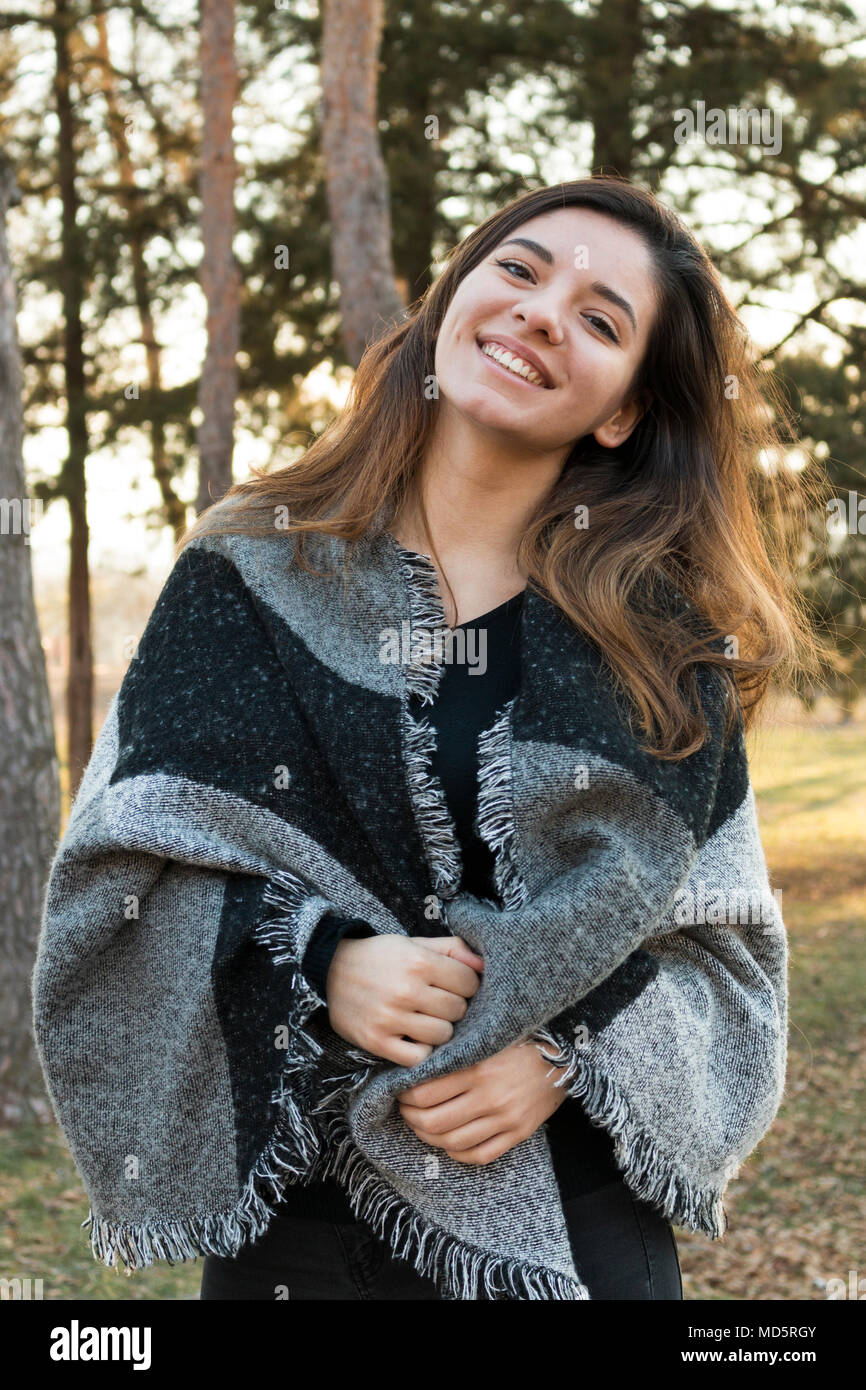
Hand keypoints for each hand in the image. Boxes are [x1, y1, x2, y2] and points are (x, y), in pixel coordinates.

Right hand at [326, 933, 483, 1066]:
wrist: (329, 972)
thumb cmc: (380, 957)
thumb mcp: (414, 943)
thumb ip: (452, 949)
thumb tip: (485, 966)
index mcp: (418, 961)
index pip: (469, 982)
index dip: (467, 985)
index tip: (454, 985)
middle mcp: (406, 990)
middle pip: (458, 1010)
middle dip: (454, 1007)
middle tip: (439, 1003)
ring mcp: (390, 1018)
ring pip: (442, 1036)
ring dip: (439, 1030)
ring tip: (427, 1020)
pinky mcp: (376, 1041)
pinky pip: (418, 1058)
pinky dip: (421, 1051)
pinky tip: (414, 1038)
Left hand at [396, 1037, 566, 1165]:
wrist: (564, 1056)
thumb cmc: (519, 1039)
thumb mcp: (486, 1036)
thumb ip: (455, 1049)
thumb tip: (416, 1062)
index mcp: (478, 1068)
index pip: (425, 1092)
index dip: (405, 1095)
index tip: (401, 1090)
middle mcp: (490, 1097)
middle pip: (434, 1122)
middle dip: (411, 1118)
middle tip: (406, 1110)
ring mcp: (505, 1119)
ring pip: (453, 1142)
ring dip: (429, 1138)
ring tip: (423, 1126)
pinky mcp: (519, 1133)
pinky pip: (480, 1155)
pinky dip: (458, 1153)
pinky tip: (450, 1142)